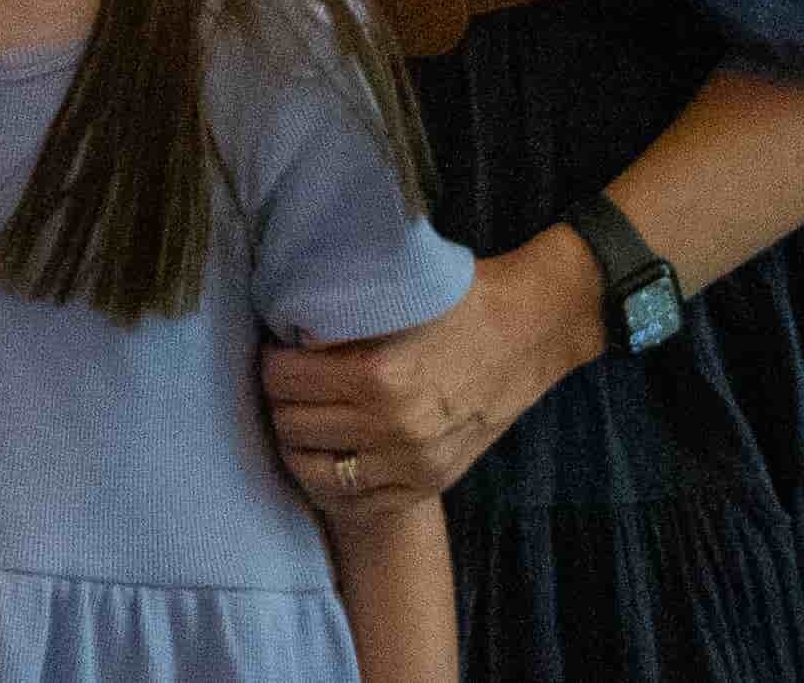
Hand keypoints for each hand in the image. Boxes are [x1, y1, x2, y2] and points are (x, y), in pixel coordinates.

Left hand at [262, 239, 596, 515]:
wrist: (532, 332)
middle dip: (280, 400)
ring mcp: (412, 465)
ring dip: (297, 444)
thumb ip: (339, 320)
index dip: (271, 361)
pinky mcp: (428, 485)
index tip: (277, 350)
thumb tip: (281, 330)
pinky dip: (329, 484)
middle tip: (287, 383)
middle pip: (292, 426)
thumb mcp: (395, 298)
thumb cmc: (462, 300)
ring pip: (313, 472)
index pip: (283, 380)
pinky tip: (326, 457)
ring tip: (301, 418)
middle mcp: (392, 428)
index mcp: (379, 375)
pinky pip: (355, 504)